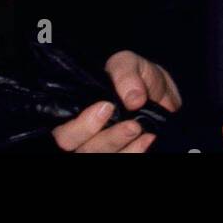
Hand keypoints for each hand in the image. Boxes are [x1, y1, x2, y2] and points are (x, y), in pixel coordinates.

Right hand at [51, 50, 181, 152]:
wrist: (160, 92)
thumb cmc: (134, 78)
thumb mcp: (128, 64)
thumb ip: (125, 74)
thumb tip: (133, 99)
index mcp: (75, 114)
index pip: (62, 133)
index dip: (79, 127)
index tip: (106, 108)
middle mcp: (85, 137)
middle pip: (82, 150)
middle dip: (105, 140)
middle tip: (131, 125)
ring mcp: (103, 149)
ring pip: (102, 157)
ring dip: (123, 146)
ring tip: (140, 128)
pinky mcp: (121, 152)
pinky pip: (124, 159)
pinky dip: (136, 151)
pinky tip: (148, 138)